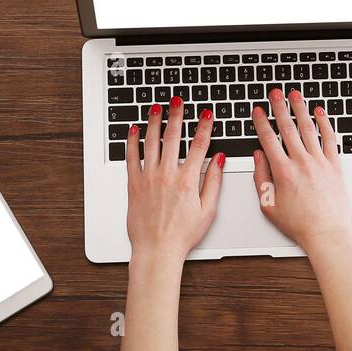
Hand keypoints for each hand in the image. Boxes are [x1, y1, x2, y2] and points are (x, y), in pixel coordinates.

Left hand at [126, 95, 224, 261]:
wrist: (157, 250)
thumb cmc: (182, 235)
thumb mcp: (208, 210)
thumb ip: (214, 182)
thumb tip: (219, 159)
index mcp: (188, 180)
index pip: (199, 145)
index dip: (204, 127)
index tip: (206, 114)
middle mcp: (167, 175)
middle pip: (173, 137)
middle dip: (177, 115)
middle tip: (178, 100)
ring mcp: (149, 178)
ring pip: (151, 142)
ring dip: (154, 122)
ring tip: (156, 107)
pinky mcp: (134, 184)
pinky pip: (132, 158)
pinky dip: (132, 142)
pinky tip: (134, 130)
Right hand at [251, 88, 351, 252]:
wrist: (327, 234)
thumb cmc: (299, 224)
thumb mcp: (269, 205)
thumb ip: (261, 178)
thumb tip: (258, 157)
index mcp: (283, 172)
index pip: (268, 140)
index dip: (261, 122)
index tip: (258, 110)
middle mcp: (301, 163)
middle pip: (287, 128)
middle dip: (279, 107)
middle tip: (275, 92)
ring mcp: (320, 162)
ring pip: (308, 129)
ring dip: (300, 109)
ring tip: (295, 94)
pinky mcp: (334, 165)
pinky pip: (329, 139)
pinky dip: (324, 123)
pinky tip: (320, 112)